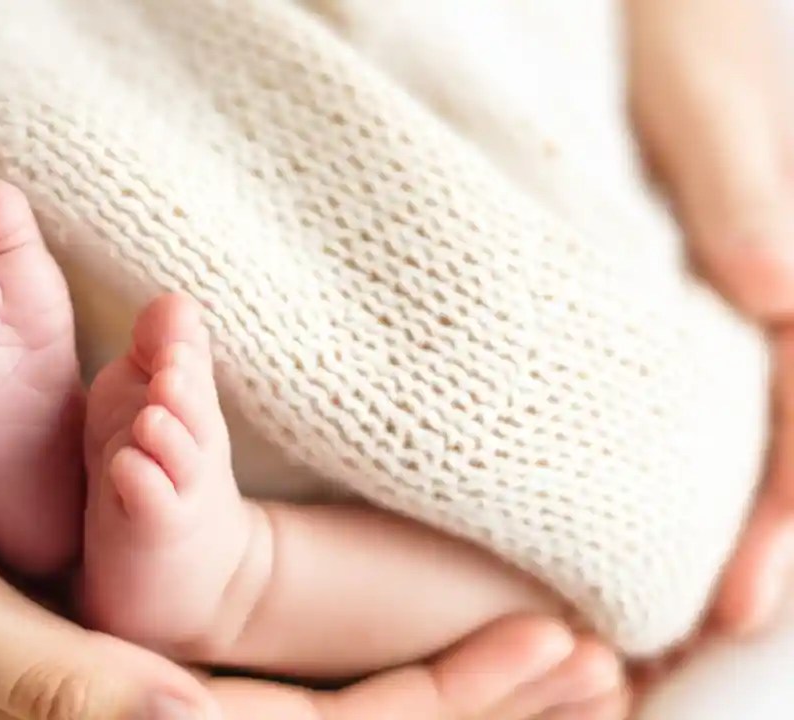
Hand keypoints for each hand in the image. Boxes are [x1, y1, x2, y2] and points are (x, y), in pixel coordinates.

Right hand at [0, 372, 624, 719]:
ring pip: (280, 696)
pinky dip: (323, 639)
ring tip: (528, 643)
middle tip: (587, 659)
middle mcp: (93, 711)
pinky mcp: (79, 619)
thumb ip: (45, 685)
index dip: (423, 716)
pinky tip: (388, 631)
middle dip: (448, 704)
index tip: (550, 659)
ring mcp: (91, 670)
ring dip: (408, 679)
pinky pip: (218, 642)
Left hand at [629, 0, 793, 636]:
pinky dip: (674, 451)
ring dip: (720, 513)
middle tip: (701, 634)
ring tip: (675, 605)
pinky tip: (636, 499)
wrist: (652, 6)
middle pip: (780, 440)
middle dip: (755, 541)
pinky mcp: (674, 286)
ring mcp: (727, 296)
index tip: (733, 603)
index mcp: (788, 268)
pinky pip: (692, 382)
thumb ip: (745, 194)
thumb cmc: (681, 33)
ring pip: (739, 425)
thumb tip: (775, 301)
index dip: (776, 516)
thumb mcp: (707, 104)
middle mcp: (769, 293)